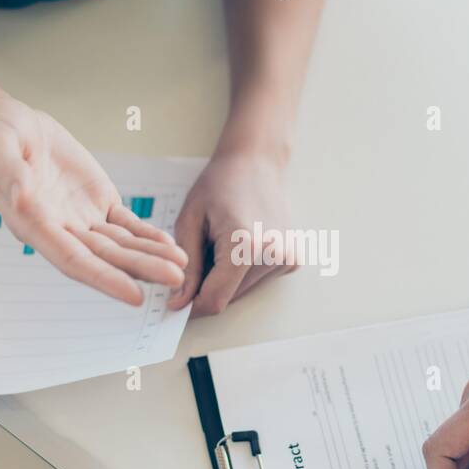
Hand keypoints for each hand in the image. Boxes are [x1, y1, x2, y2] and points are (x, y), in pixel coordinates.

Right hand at [0, 96, 186, 304]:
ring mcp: (82, 218)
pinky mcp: (98, 202)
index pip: (73, 260)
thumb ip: (10, 173)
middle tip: (175, 279)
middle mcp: (61, 229)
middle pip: (105, 258)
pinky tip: (169, 244)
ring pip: (121, 244)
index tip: (133, 294)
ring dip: (150, 256)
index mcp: (34, 224)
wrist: (11, 125)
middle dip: (140, 269)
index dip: (104, 278)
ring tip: (182, 265)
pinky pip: (126, 223)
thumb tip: (23, 197)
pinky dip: (147, 234)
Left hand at [167, 143, 293, 316]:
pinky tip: (239, 244)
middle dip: (207, 288)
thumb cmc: (222, 182)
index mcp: (246, 245)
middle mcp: (273, 255)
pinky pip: (256, 281)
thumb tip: (180, 302)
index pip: (215, 299)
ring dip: (224, 279)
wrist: (257, 162)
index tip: (176, 303)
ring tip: (220, 244)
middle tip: (199, 256)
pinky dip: (241, 271)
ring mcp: (287, 259)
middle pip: (229, 298)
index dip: (192, 306)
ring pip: (242, 291)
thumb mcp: (191, 220)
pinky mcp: (292, 260)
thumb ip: (187, 266)